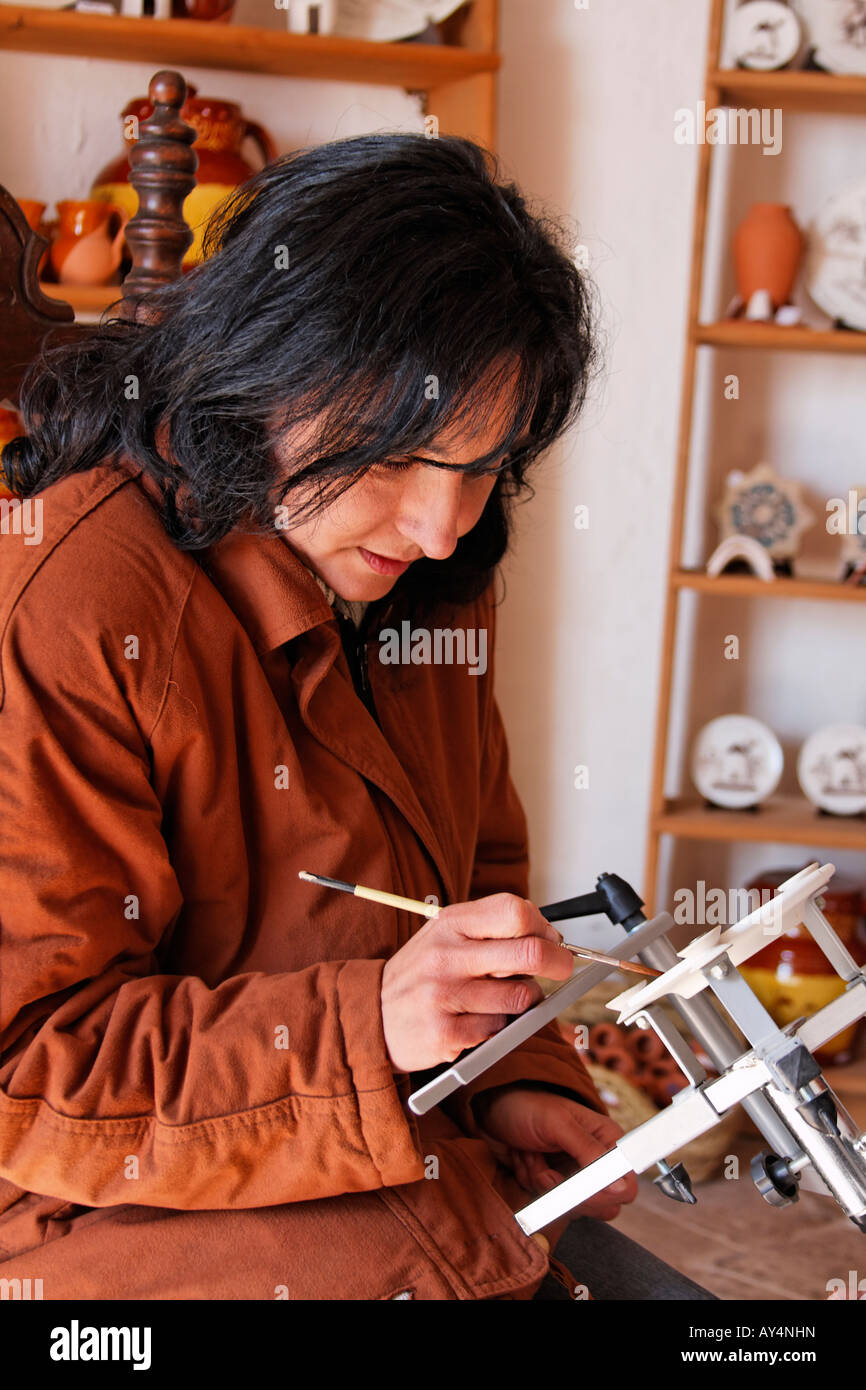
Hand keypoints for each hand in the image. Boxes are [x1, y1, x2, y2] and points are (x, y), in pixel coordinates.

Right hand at [380, 893, 573, 1073]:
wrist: (371, 1015)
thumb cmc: (423, 974)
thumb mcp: (447, 936)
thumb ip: (491, 931)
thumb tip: (550, 937)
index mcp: (450, 923)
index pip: (515, 911)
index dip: (544, 926)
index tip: (551, 939)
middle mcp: (446, 955)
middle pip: (529, 952)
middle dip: (559, 962)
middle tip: (561, 969)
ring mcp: (444, 995)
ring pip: (521, 997)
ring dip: (525, 1001)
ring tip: (501, 998)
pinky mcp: (445, 1033)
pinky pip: (499, 1029)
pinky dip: (498, 1027)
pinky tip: (475, 1020)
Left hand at [471, 1085, 637, 1230]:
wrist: (491, 1109)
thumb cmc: (527, 1107)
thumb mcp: (559, 1124)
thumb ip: (589, 1153)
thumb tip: (620, 1185)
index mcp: (608, 1141)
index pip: (626, 1185)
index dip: (603, 1192)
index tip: (576, 1186)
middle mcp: (595, 1160)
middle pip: (601, 1204)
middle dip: (566, 1190)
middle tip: (546, 1168)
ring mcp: (573, 1175)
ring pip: (571, 1206)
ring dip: (543, 1183)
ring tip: (531, 1155)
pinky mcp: (552, 1185)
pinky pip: (548, 1204)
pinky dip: (530, 1183)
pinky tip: (523, 1159)